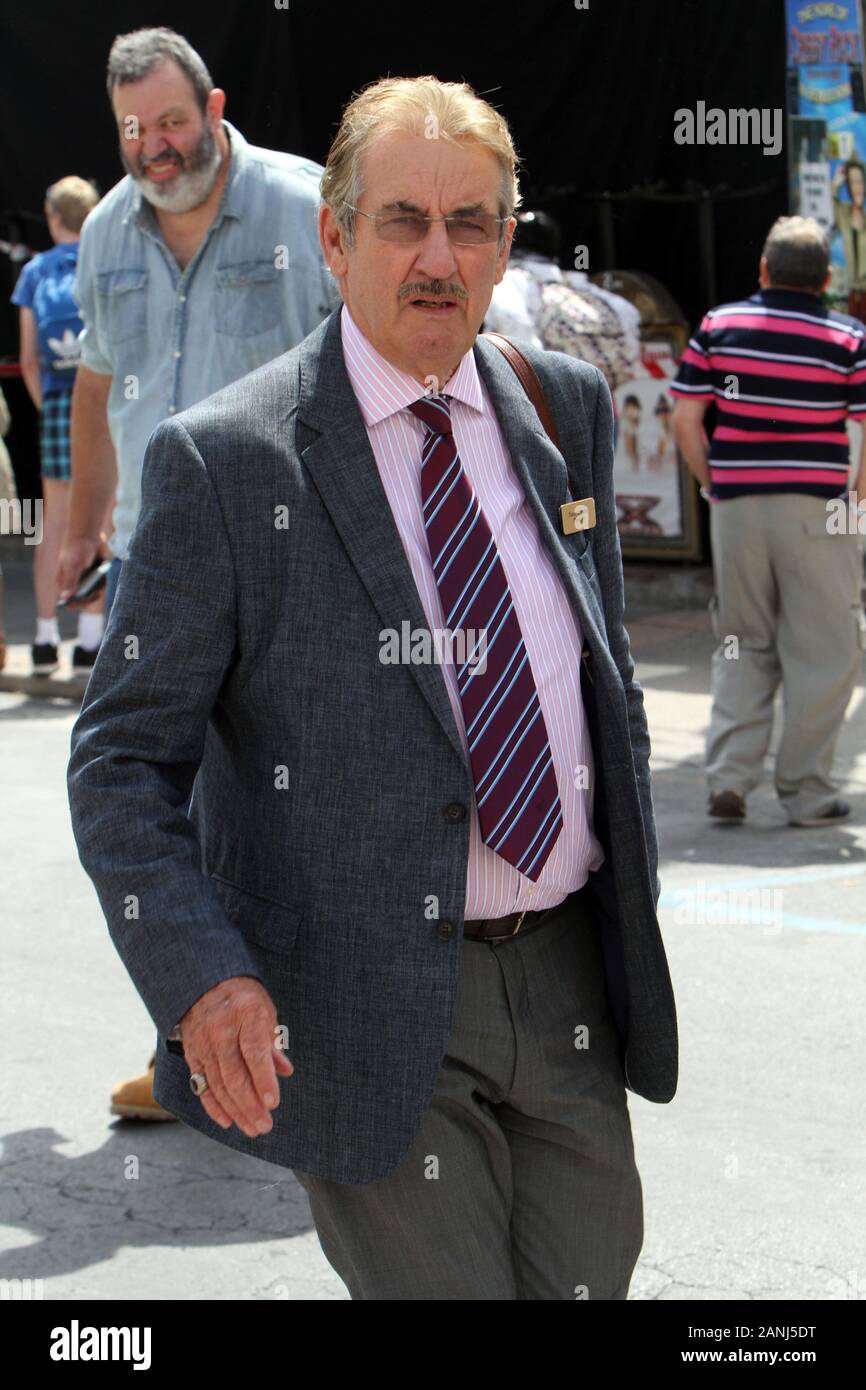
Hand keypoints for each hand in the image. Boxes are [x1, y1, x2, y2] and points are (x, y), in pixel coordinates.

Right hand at [57, 534, 98, 601]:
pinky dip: (103, 581)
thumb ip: (70, 581)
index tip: (89, 599)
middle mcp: (73, 583)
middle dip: (92, 595)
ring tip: (100, 575)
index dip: (78, 604)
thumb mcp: (73, 564)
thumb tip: (64, 598)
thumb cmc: (77, 548)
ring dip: (99, 587)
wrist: (88, 533)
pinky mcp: (93, 575)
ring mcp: (84, 580)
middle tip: (98, 589)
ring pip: (93, 593)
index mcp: (64, 582)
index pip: (69, 601)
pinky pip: (100, 585)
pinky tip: (104, 571)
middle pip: (83, 599)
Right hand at [177, 975, 293, 1137]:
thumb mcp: (265, 1010)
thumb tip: (285, 1071)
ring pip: (218, 1084)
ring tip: (252, 1128)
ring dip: (236, 1110)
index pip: (254, 1053)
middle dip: (250, 1105)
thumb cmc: (243, 998)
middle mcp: (221, 1030)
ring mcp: (203, 1044)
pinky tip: (228, 1121)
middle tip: (265, 1126)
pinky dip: (214, 1106)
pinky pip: (201, 1085)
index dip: (263, 1080)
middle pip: (234, 1075)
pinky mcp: (191, 1054)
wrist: (204, 983)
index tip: (273, 1103)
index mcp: (245, 1014)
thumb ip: (273, 1042)